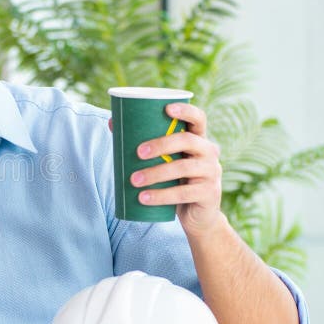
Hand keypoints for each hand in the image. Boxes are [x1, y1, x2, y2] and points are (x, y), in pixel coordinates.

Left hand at [128, 103, 222, 236]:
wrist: (196, 214)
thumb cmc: (175, 180)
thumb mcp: (165, 161)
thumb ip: (144, 143)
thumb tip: (111, 122)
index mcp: (198, 139)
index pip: (198, 119)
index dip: (186, 111)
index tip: (166, 109)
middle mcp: (209, 152)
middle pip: (188, 140)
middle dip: (161, 144)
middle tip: (138, 153)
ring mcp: (212, 173)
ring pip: (183, 168)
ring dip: (155, 173)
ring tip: (133, 180)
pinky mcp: (209, 194)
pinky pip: (183, 193)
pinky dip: (161, 196)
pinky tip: (144, 198)